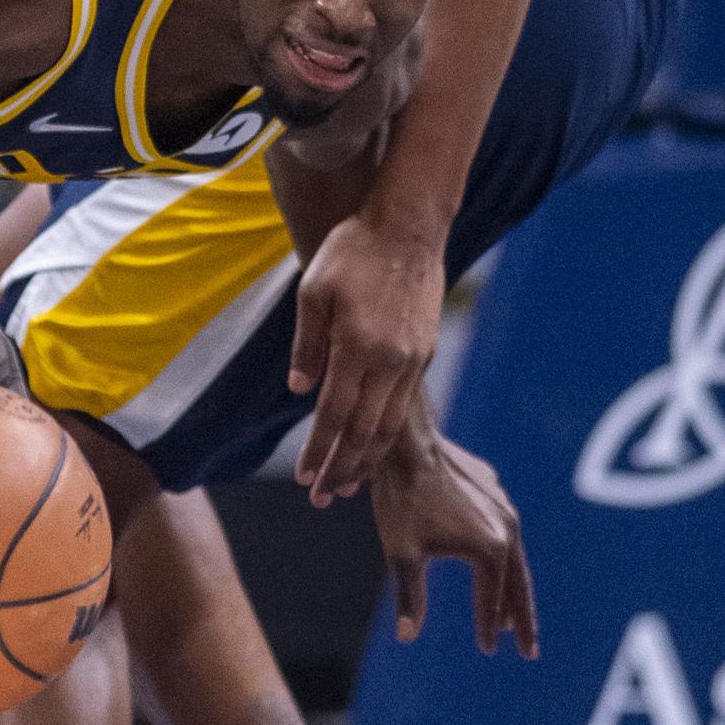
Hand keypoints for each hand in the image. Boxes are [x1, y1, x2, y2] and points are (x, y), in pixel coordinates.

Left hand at [288, 211, 442, 503]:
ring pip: (390, 423)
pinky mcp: (425, 351)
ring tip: (347, 483)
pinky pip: (403, 403)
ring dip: (367, 457)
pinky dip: (387, 431)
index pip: (334, 414)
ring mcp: (413, 358)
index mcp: (359, 347)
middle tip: (323, 497)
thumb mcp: (312, 293)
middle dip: (343, 468)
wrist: (407, 227)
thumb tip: (300, 392)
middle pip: (366, 431)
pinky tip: (372, 444)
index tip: (304, 478)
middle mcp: (391, 360)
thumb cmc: (351, 253)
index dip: (319, 450)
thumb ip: (306, 346)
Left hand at [369, 425, 536, 656]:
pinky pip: (504, 533)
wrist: (408, 445)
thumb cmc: (401, 501)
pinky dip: (502, 558)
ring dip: (512, 589)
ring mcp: (505, 508)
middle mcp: (508, 529)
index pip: (492, 600)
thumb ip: (411, 597)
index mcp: (491, 549)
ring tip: (510, 620)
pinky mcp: (494, 492)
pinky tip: (494, 567)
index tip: (488, 651)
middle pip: (518, 584)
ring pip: (513, 559)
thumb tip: (406, 637)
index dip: (487, 627)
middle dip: (522, 619)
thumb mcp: (402, 554)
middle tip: (529, 650)